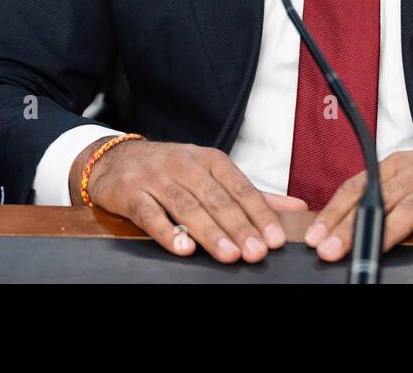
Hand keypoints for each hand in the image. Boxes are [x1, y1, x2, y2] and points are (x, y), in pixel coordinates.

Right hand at [75, 139, 304, 262]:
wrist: (115, 158)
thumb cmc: (172, 170)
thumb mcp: (212, 174)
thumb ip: (253, 194)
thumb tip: (296, 208)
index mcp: (210, 160)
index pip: (240, 187)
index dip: (259, 214)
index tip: (275, 239)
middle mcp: (185, 165)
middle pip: (216, 199)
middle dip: (239, 227)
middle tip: (257, 253)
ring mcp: (156, 179)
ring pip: (187, 207)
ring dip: (210, 233)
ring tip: (229, 255)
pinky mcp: (131, 193)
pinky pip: (150, 214)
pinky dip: (167, 232)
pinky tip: (184, 249)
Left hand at [304, 144, 412, 264]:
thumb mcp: (409, 177)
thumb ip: (380, 198)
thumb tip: (340, 229)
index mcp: (397, 166)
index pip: (358, 187)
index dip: (335, 213)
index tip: (316, 236)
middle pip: (380, 200)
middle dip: (353, 227)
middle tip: (331, 250)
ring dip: (391, 232)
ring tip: (372, 252)